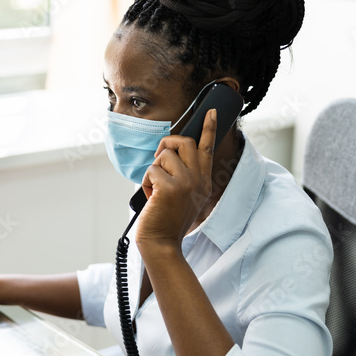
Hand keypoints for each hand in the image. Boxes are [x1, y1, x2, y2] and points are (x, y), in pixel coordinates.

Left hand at [136, 108, 217, 254]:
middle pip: (183, 142)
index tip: (210, 112)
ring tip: (155, 189)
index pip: (207, 148)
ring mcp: (187, 183)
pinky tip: (150, 198)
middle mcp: (199, 180)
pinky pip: (152, 170)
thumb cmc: (167, 220)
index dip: (209, 128)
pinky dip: (146, 183)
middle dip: (166, 145)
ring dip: (153, 170)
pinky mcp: (171, 188)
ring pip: (164, 155)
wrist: (162, 243)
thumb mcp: (183, 196)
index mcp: (204, 181)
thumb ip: (182, 175)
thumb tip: (167, 153)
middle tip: (159, 160)